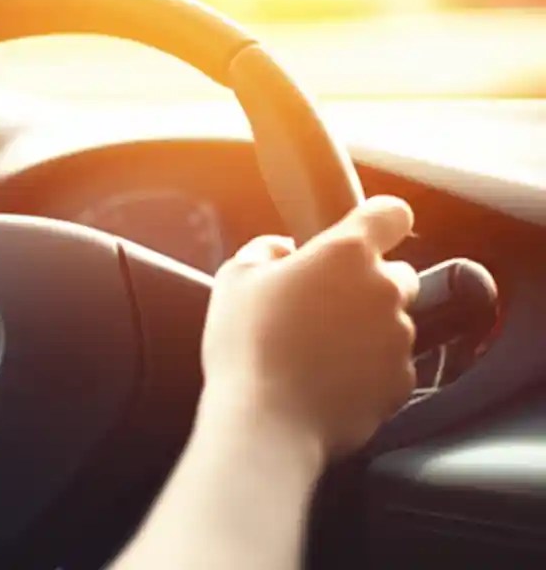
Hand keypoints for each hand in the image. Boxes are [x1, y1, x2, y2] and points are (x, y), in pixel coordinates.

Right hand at [199, 196, 420, 461]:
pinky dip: (367, 370)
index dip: (378, 220)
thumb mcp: (235, 279)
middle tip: (321, 307)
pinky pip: (390, 366)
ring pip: (392, 322)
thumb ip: (266, 250)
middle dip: (367, 285)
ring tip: (316, 353)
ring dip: (364, 330)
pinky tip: (327, 381)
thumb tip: (283, 250)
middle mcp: (384, 290)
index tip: (362, 232)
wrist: (266, 422)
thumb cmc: (246, 345)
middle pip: (397, 273)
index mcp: (346, 254)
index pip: (390, 213)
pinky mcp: (401, 382)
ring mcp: (399, 339)